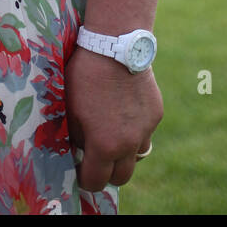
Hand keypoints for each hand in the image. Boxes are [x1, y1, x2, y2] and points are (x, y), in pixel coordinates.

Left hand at [66, 45, 162, 190]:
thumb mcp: (69, 107)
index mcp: (104, 145)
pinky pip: (145, 131)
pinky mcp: (156, 113)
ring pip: (137, 155)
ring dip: (125, 151)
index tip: (79, 169)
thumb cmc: (84, 75)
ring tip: (111, 132)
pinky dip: (135, 129)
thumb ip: (75, 136)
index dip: (85, 179)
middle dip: (107, 172)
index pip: (96, 181)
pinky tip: (123, 109)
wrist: (115, 45)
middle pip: (121, 177)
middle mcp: (129, 143)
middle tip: (95, 157)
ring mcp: (146, 129)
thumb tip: (78, 149)